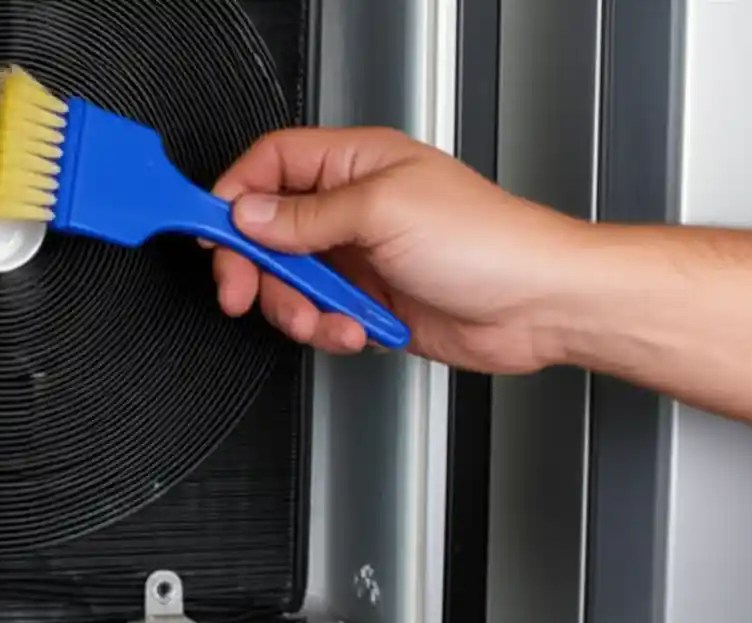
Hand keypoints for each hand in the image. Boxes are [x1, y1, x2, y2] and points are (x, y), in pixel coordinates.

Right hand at [207, 126, 585, 373]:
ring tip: (327, 318)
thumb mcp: (383, 212)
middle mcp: (352, 206)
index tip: (214, 231)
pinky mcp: (368, 300)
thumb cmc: (489, 243)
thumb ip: (306, 215)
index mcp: (356, 164)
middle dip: (254, 266)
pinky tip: (357, 329)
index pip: (271, 164)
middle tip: (244, 291)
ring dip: (297, 308)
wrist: (538, 306)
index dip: (234, 195)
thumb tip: (249, 214)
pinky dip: (328, 329)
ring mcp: (359, 255)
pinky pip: (319, 315)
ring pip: (288, 281)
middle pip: (266, 230)